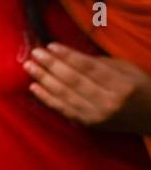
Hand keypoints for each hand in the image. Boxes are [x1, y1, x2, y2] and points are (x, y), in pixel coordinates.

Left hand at [25, 43, 150, 132]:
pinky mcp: (89, 124)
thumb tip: (66, 54)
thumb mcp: (127, 70)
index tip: (50, 45)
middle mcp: (109, 102)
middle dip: (51, 65)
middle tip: (34, 53)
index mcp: (122, 85)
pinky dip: (47, 98)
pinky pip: (63, 109)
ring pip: (66, 95)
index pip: (89, 68)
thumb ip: (99, 63)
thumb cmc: (139, 87)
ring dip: (44, 79)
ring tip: (29, 66)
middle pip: (74, 81)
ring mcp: (98, 115)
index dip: (68, 56)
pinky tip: (34, 87)